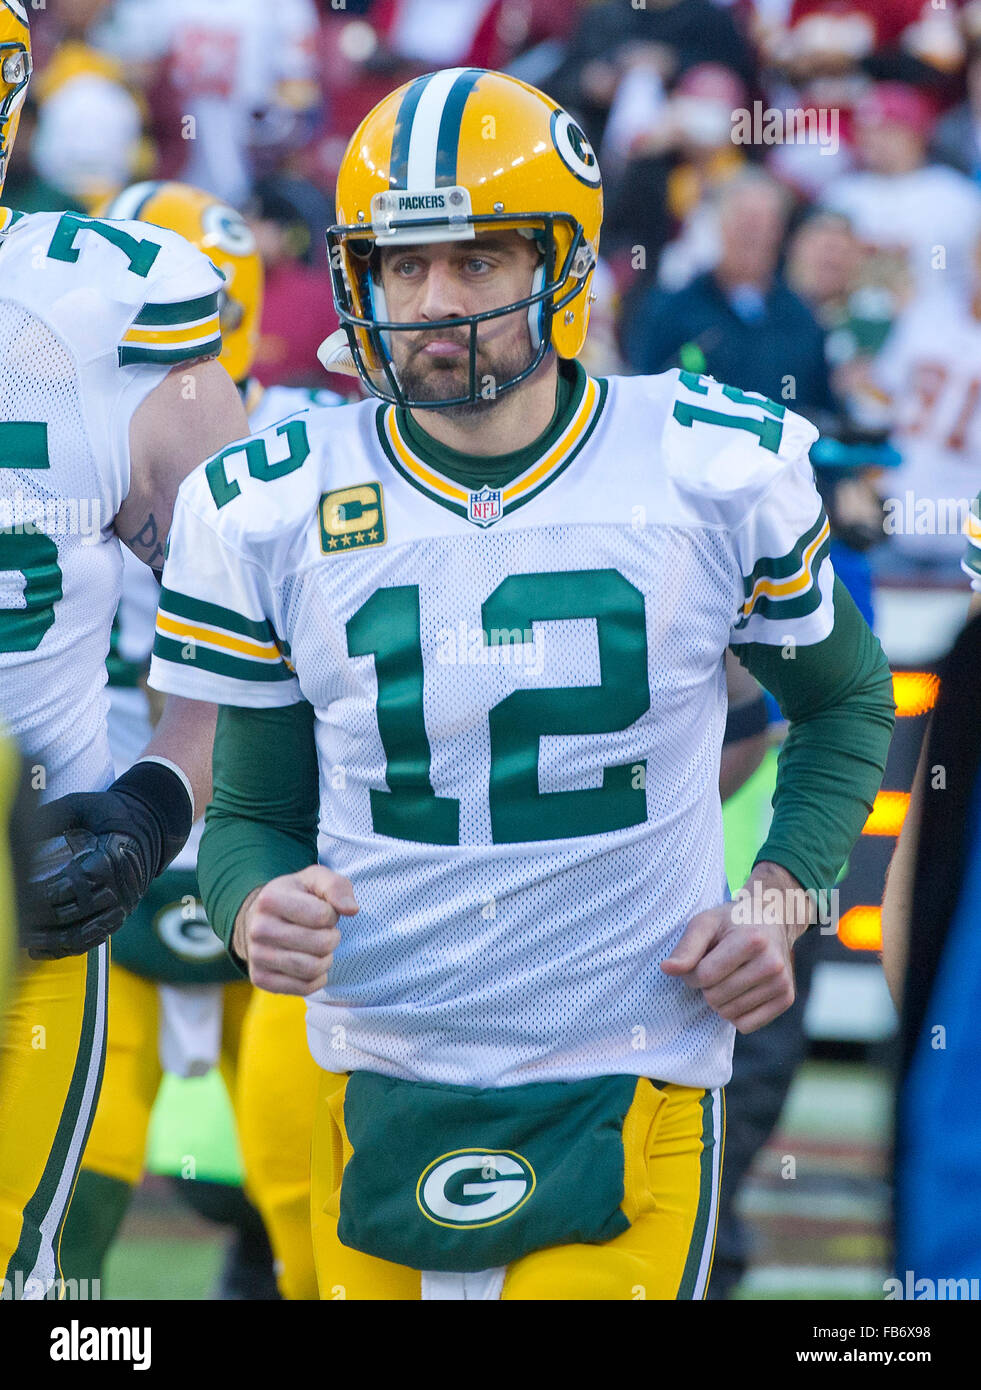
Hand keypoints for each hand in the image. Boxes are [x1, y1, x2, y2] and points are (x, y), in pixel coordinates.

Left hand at [24, 807, 151, 960]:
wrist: (148, 830)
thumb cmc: (110, 816)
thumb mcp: (84, 805)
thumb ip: (54, 813)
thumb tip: (20, 827)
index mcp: (112, 858)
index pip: (75, 884)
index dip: (45, 893)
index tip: (21, 891)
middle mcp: (120, 887)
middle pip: (74, 913)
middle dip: (39, 918)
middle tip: (14, 914)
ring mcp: (121, 907)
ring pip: (80, 934)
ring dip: (49, 940)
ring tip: (22, 937)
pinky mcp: (118, 919)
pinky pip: (90, 942)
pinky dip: (64, 950)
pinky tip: (39, 950)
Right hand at [234, 865, 357, 995]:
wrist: (259, 919)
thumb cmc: (295, 897)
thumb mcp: (315, 879)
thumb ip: (336, 887)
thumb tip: (351, 910)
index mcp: (270, 899)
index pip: (322, 916)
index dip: (332, 915)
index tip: (324, 911)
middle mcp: (258, 929)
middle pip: (320, 944)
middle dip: (332, 938)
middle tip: (325, 932)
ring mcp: (256, 956)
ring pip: (312, 969)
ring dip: (326, 959)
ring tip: (320, 948)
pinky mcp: (260, 979)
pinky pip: (304, 988)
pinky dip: (317, 979)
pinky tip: (312, 963)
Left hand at [661, 864, 808, 1032]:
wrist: (774, 920)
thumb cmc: (732, 922)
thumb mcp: (705, 923)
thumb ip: (686, 947)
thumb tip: (666, 969)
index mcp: (752, 941)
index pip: (704, 976)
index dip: (691, 973)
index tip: (697, 961)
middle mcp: (772, 964)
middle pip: (715, 997)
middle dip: (706, 986)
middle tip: (715, 968)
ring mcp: (782, 983)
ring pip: (729, 1014)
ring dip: (719, 1000)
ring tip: (728, 977)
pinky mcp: (787, 999)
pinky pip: (747, 1025)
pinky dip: (735, 1014)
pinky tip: (739, 991)